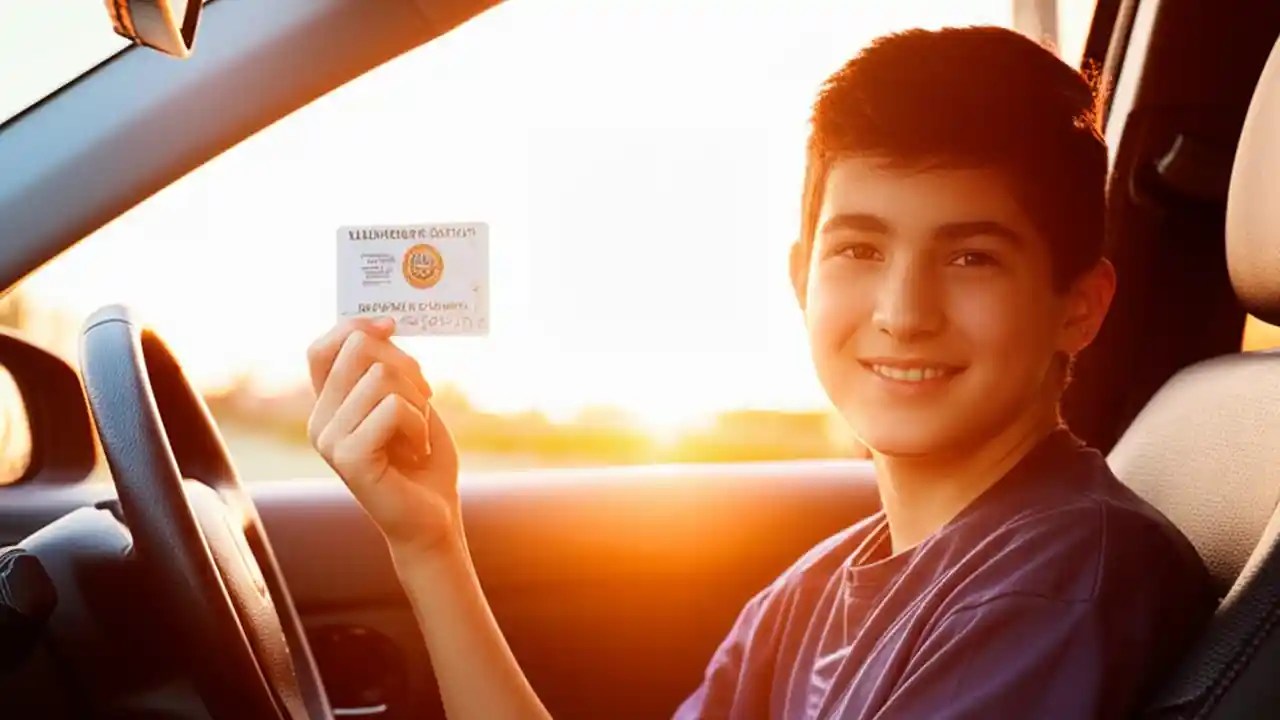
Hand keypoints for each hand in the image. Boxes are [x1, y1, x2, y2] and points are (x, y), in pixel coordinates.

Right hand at [306, 318, 461, 554]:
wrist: (433, 516)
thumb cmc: (422, 458)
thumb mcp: (407, 399)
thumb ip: (386, 366)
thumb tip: (382, 323)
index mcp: (329, 405)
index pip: (322, 347)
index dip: (355, 327)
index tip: (392, 326)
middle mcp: (320, 421)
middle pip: (358, 350)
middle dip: (405, 365)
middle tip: (422, 401)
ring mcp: (330, 440)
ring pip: (382, 378)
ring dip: (418, 402)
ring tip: (417, 434)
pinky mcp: (349, 459)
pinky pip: (391, 409)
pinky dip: (419, 424)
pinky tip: (417, 450)